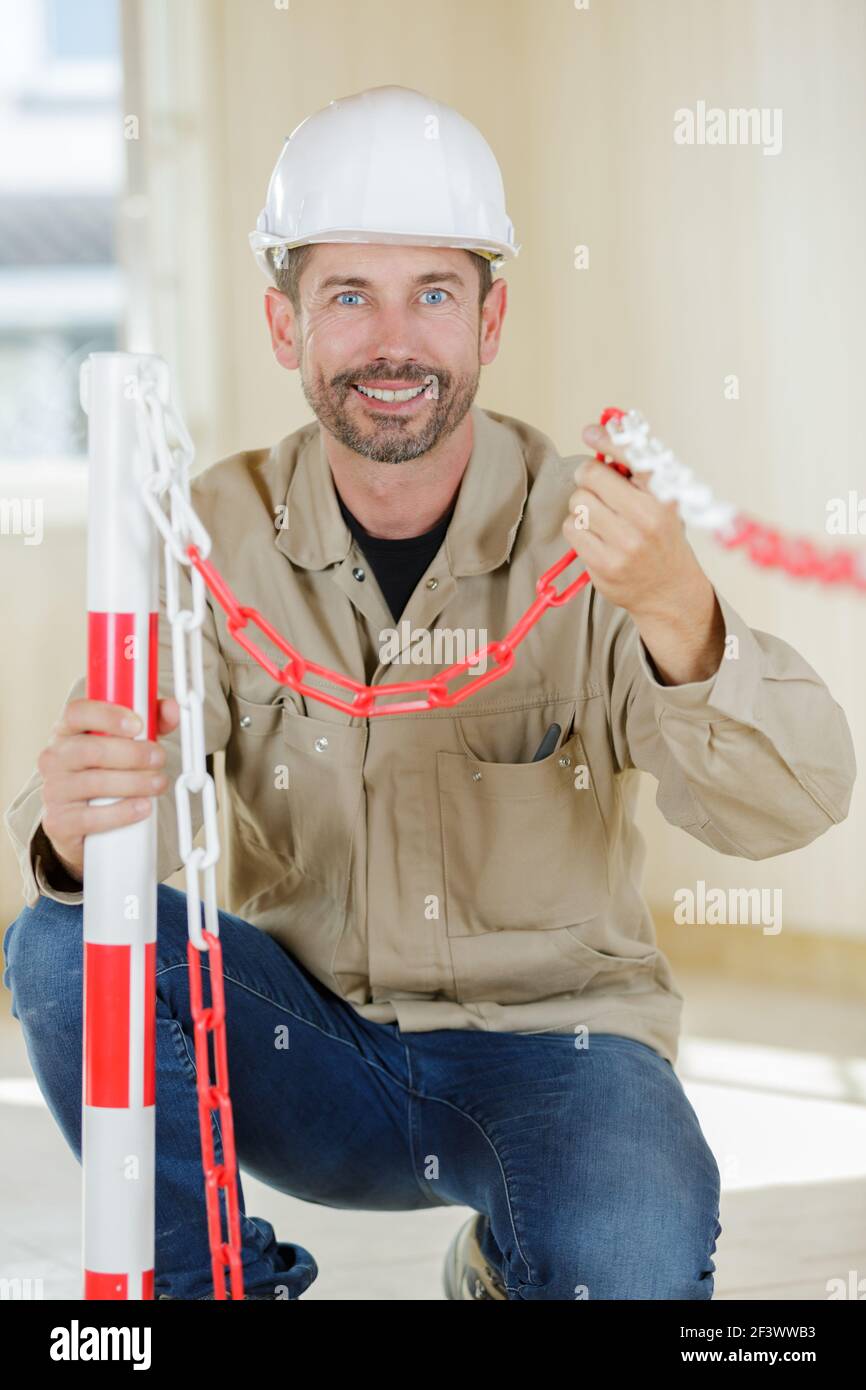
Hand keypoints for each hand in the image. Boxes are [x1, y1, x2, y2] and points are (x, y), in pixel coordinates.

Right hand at [37, 697, 179, 883]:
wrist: (83, 822)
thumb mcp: (127, 743)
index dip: (108, 716)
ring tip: (158, 783)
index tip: (138, 724)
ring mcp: (53, 790)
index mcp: (67, 731)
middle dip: (133, 754)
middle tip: (159, 759)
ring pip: (94, 783)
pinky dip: (122, 812)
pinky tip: (142, 807)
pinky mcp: (59, 822)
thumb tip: (171, 710)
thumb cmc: (104, 773)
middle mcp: (54, 758)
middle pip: (90, 749)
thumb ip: (151, 722)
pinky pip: (90, 817)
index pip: (77, 712)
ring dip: (135, 783)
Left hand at [561, 421, 704, 620]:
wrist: (669, 591)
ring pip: (578, 503)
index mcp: (664, 497)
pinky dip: (577, 528)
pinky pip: (572, 529)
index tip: (590, 432)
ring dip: (582, 507)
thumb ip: (635, 470)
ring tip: (600, 518)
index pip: (632, 456)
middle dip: (588, 479)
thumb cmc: (662, 539)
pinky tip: (595, 537)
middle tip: (597, 490)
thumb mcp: (662, 501)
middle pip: (591, 477)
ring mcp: (625, 543)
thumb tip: (598, 431)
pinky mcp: (605, 564)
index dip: (607, 439)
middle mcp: (647, 518)